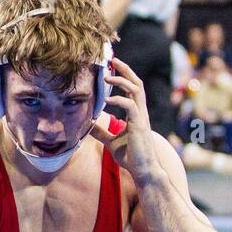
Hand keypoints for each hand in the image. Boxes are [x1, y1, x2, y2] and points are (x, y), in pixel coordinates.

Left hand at [92, 56, 160, 183]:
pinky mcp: (139, 125)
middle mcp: (141, 112)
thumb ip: (101, 132)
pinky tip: (107, 101)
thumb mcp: (111, 142)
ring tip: (106, 77)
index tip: (112, 66)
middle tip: (113, 60)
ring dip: (121, 81)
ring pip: (136, 90)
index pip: (132, 88)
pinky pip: (130, 106)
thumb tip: (88, 125)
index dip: (124, 75)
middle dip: (125, 70)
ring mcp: (141, 118)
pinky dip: (119, 100)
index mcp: (136, 114)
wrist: (142, 171)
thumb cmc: (130, 157)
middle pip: (137, 83)